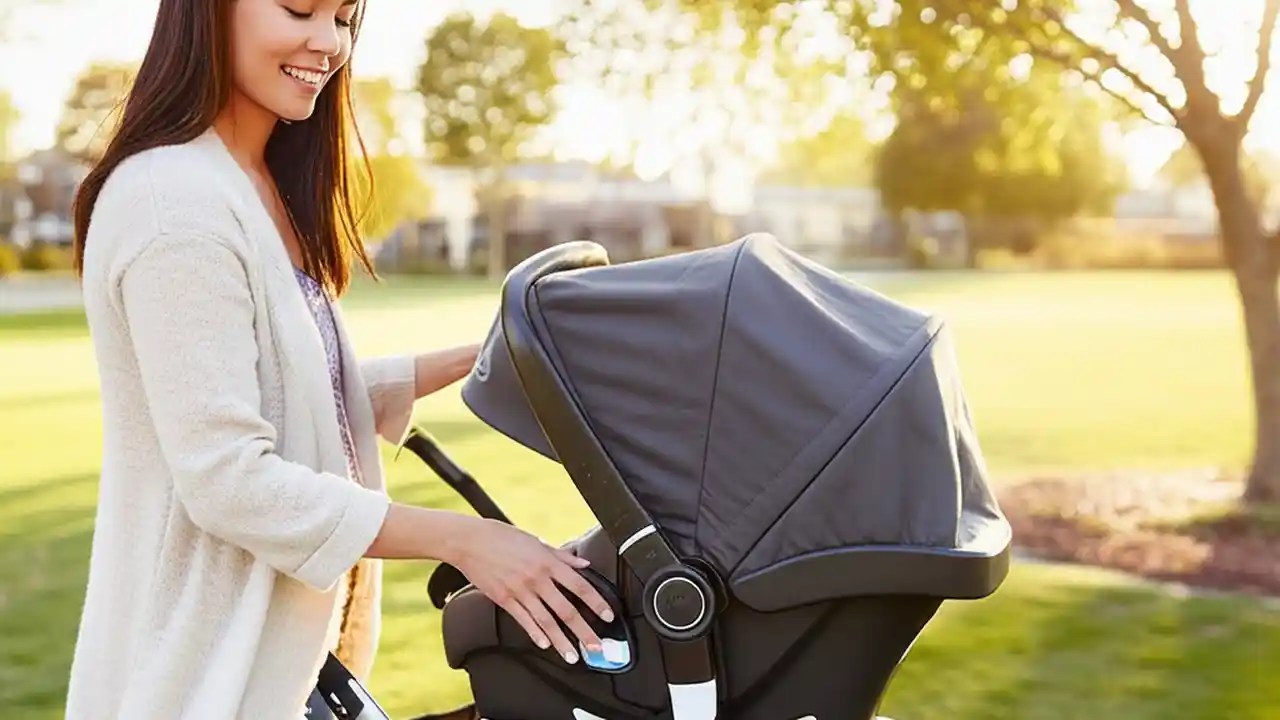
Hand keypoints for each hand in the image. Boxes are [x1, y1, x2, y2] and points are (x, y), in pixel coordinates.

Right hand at [449, 517, 614, 663]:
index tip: (608, 615)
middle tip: (596, 648)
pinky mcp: (503, 599)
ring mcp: (520, 590)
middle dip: (584, 631)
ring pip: (546, 621)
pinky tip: (545, 645)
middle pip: (566, 610)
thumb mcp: (536, 541)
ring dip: (561, 641)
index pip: (580, 586)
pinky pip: (523, 620)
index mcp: (548, 562)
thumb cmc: (502, 537)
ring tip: (573, 656)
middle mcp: (537, 578)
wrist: (469, 541)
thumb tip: (584, 563)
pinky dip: (535, 633)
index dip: (597, 602)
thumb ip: (562, 555)